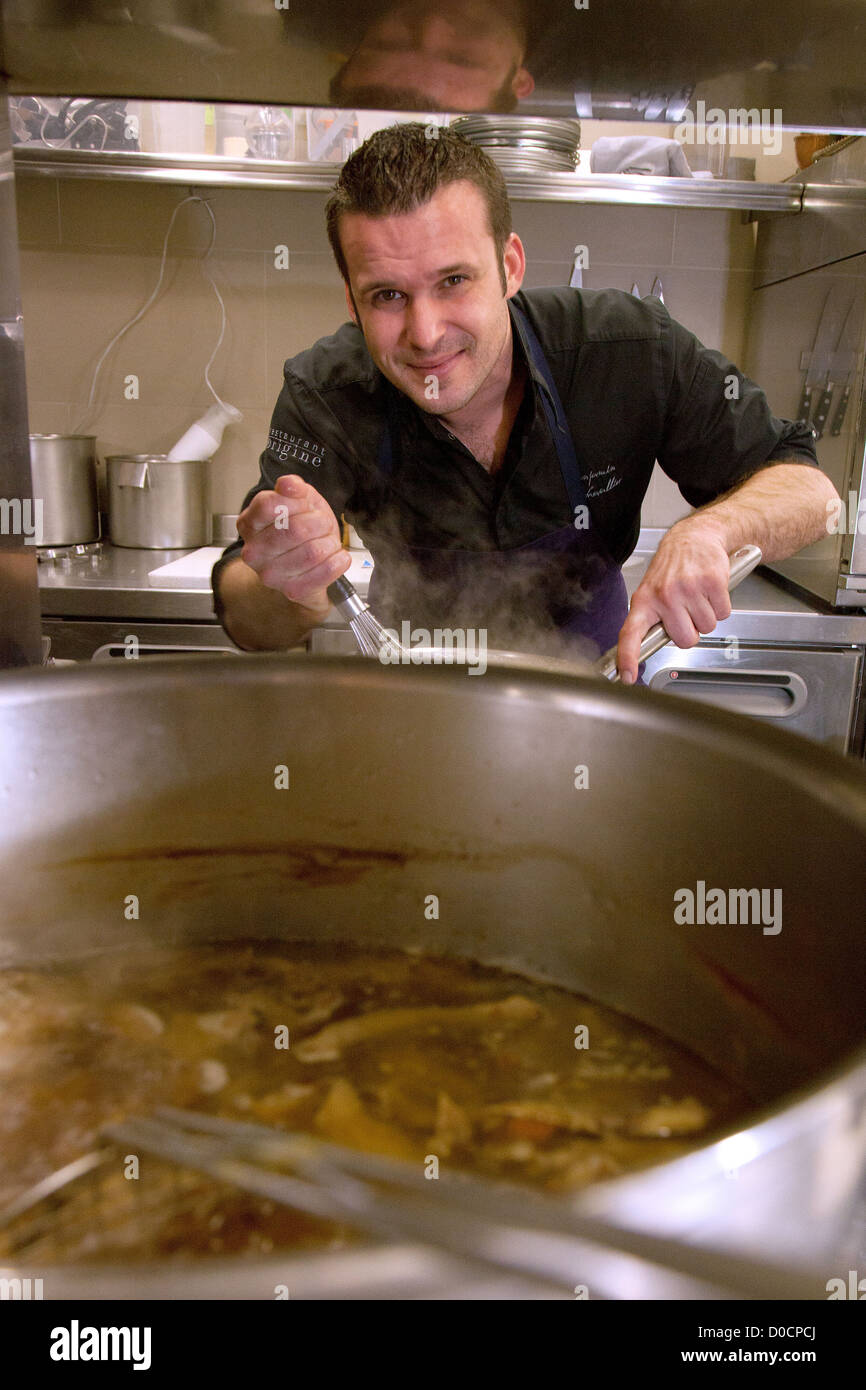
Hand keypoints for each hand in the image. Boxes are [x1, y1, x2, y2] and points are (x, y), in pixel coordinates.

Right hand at [237, 474, 349, 612]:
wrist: (305, 569)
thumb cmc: (300, 533)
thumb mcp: (298, 502)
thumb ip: (294, 488)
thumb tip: (289, 485)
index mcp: (249, 524)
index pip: (270, 505)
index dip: (297, 501)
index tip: (306, 504)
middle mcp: (254, 552)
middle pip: (296, 529)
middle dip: (320, 522)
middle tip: (323, 524)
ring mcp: (271, 574)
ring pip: (314, 551)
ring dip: (330, 542)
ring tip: (328, 542)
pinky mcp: (292, 590)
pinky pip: (326, 571)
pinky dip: (339, 560)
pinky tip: (336, 556)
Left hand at [616, 525, 732, 683]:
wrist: (695, 537)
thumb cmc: (673, 568)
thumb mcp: (653, 590)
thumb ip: (652, 618)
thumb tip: (647, 646)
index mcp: (644, 600)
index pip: (630, 633)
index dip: (628, 657)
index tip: (627, 676)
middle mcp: (664, 595)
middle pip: (685, 640)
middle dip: (691, 630)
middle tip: (688, 610)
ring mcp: (688, 588)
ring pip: (707, 627)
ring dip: (707, 616)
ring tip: (698, 596)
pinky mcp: (712, 582)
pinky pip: (723, 613)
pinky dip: (721, 606)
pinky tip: (710, 590)